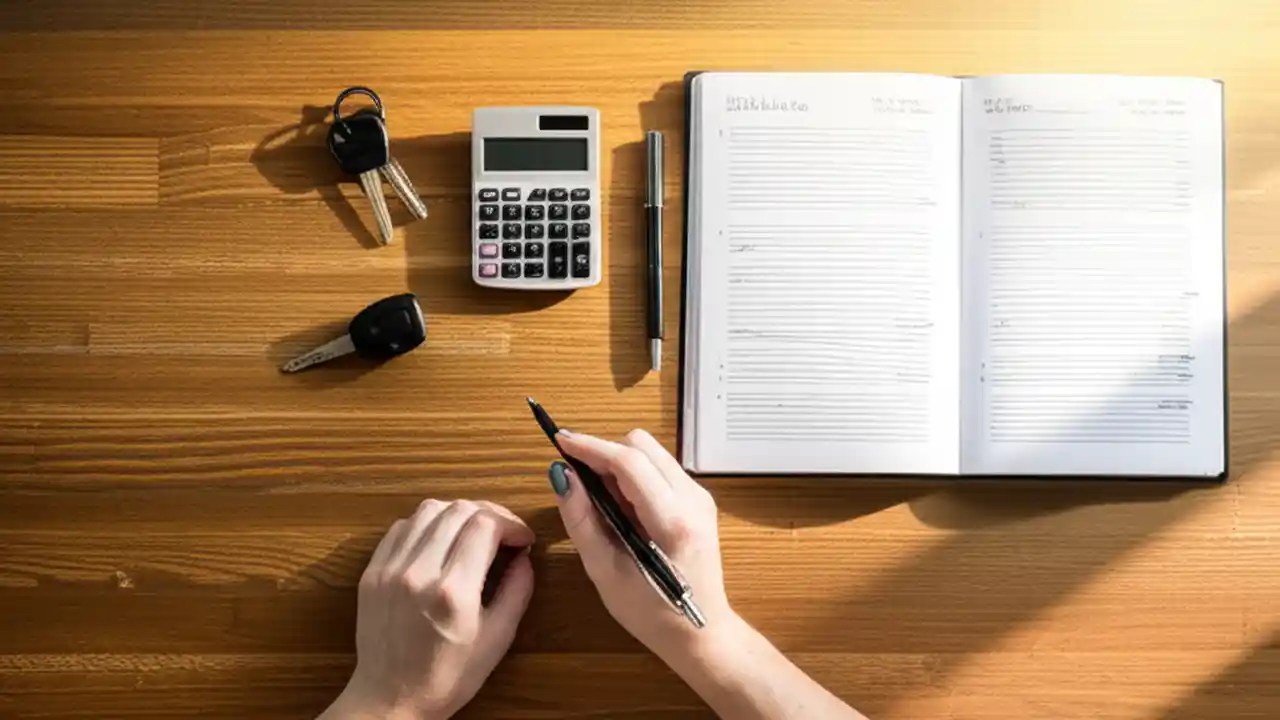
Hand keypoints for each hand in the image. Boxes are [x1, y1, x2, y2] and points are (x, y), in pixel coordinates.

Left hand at [321, 500, 535, 719]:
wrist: (389, 699)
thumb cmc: (447, 677)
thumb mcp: (496, 640)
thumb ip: (517, 592)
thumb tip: (525, 557)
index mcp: (453, 592)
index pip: (485, 524)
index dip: (511, 523)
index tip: (522, 538)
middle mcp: (418, 572)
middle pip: (458, 509)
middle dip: (490, 513)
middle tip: (504, 532)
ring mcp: (390, 569)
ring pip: (428, 510)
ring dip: (457, 513)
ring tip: (472, 532)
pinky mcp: (372, 571)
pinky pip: (401, 527)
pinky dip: (426, 524)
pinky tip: (439, 541)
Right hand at [548, 429, 732, 660]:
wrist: (701, 633)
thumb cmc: (650, 612)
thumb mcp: (605, 571)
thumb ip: (582, 519)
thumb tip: (561, 475)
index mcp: (673, 520)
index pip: (629, 461)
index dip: (591, 447)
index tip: (559, 440)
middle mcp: (693, 498)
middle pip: (642, 445)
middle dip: (605, 454)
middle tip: (581, 483)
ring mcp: (700, 496)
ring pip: (652, 453)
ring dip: (620, 465)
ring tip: (605, 505)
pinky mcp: (699, 500)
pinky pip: (660, 469)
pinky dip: (635, 477)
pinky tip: (626, 510)